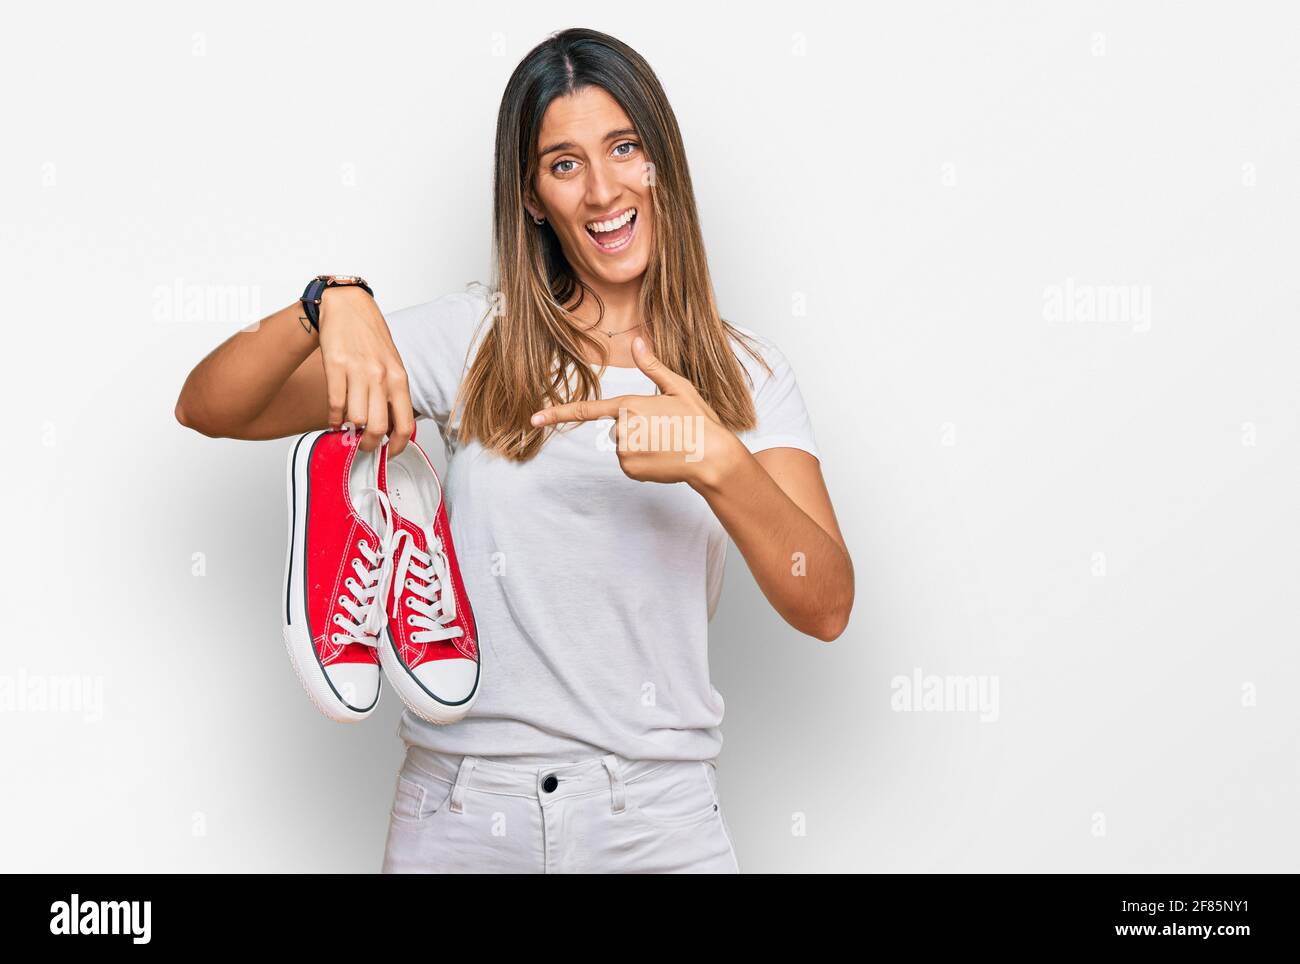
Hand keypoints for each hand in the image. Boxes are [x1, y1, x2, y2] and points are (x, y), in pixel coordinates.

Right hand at [318, 286, 414, 454]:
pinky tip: (334, 420)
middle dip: (370, 445)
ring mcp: (358, 371)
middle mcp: (381, 377)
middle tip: (364, 447)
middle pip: (378, 427)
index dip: (398, 446)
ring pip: (356, 418)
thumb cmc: (371, 338)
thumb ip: (393, 394)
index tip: (389, 453)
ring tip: (348, 428)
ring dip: (350, 430)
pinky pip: (335, 404)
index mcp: (399, 379)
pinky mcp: (335, 366)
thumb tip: (391, 428)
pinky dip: (333, 419)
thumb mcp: (392, 365)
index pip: (406, 424)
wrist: (348, 307)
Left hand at [529, 336, 744, 487]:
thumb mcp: (678, 388)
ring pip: (623, 446)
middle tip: (666, 429)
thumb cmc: (698, 419)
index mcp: (630, 404)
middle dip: (637, 428)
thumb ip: (652, 366)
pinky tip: (663, 457)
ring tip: (667, 443)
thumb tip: (638, 341)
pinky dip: (644, 461)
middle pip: (618, 427)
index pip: (586, 410)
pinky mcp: (630, 470)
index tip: (533, 419)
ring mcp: (625, 452)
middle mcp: (622, 429)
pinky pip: (629, 463)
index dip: (557, 414)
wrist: (712, 456)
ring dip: (641, 445)